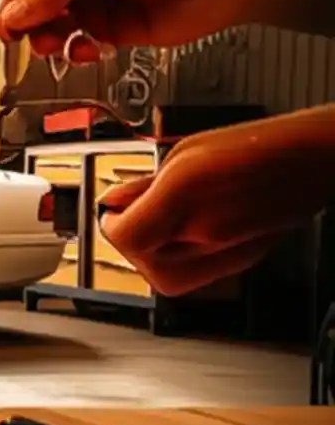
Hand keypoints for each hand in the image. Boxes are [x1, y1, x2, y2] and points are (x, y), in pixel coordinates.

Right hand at [0, 0, 276, 59]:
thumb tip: (14, 14)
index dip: (14, 3)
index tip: (7, 26)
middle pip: (37, 6)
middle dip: (32, 25)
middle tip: (33, 39)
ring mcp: (98, 1)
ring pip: (57, 28)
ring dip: (53, 40)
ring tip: (58, 45)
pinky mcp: (113, 28)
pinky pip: (82, 44)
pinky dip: (80, 51)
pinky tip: (88, 48)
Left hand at [98, 106, 334, 296]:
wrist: (314, 158)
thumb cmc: (257, 145)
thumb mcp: (184, 153)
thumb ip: (144, 186)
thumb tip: (114, 202)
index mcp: (187, 195)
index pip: (128, 238)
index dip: (111, 226)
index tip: (112, 215)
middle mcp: (207, 231)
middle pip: (145, 265)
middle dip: (131, 244)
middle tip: (131, 219)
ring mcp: (228, 252)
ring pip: (168, 279)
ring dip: (153, 257)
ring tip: (158, 226)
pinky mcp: (242, 263)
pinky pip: (195, 276)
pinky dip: (179, 260)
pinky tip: (184, 234)